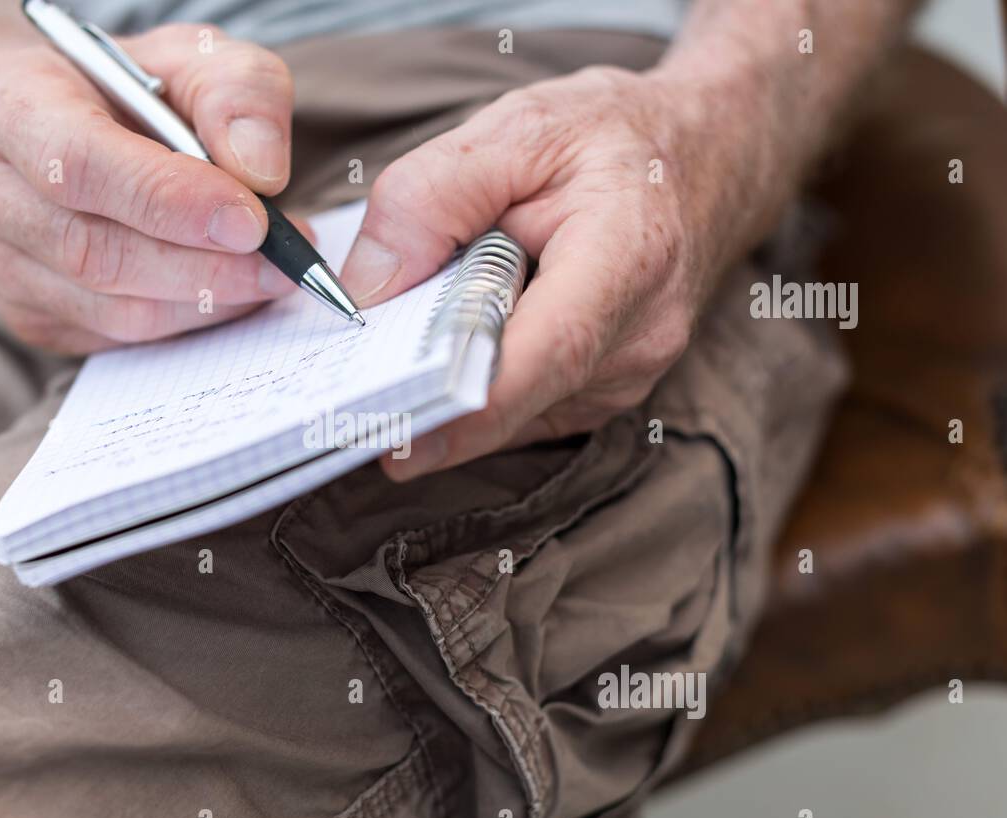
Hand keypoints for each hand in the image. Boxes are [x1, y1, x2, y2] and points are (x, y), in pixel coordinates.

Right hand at [0, 24, 302, 353]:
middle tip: (282, 263)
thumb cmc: (137, 91)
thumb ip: (238, 95)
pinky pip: (115, 339)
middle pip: (93, 251)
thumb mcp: (196, 61)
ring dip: (204, 302)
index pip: (78, 164)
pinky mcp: (27, 315)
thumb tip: (259, 171)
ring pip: (110, 309)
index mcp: (1, 99)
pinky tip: (225, 293)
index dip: (169, 202)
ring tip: (267, 275)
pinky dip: (184, 323)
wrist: (79, 129)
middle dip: (203, 267)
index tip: (252, 222)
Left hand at [341, 65, 775, 479]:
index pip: (546, 355)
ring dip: (452, 382)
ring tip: (417, 328)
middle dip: (430, 396)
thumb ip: (433, 197)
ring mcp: (626, 376)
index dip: (469, 410)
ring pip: (511, 409)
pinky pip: (521, 406)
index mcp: (627, 259)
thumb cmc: (616, 140)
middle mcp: (638, 337)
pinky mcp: (602, 392)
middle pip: (515, 395)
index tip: (397, 443)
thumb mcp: (520, 128)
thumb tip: (368, 291)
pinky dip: (477, 379)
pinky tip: (460, 334)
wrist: (708, 157)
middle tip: (354, 393)